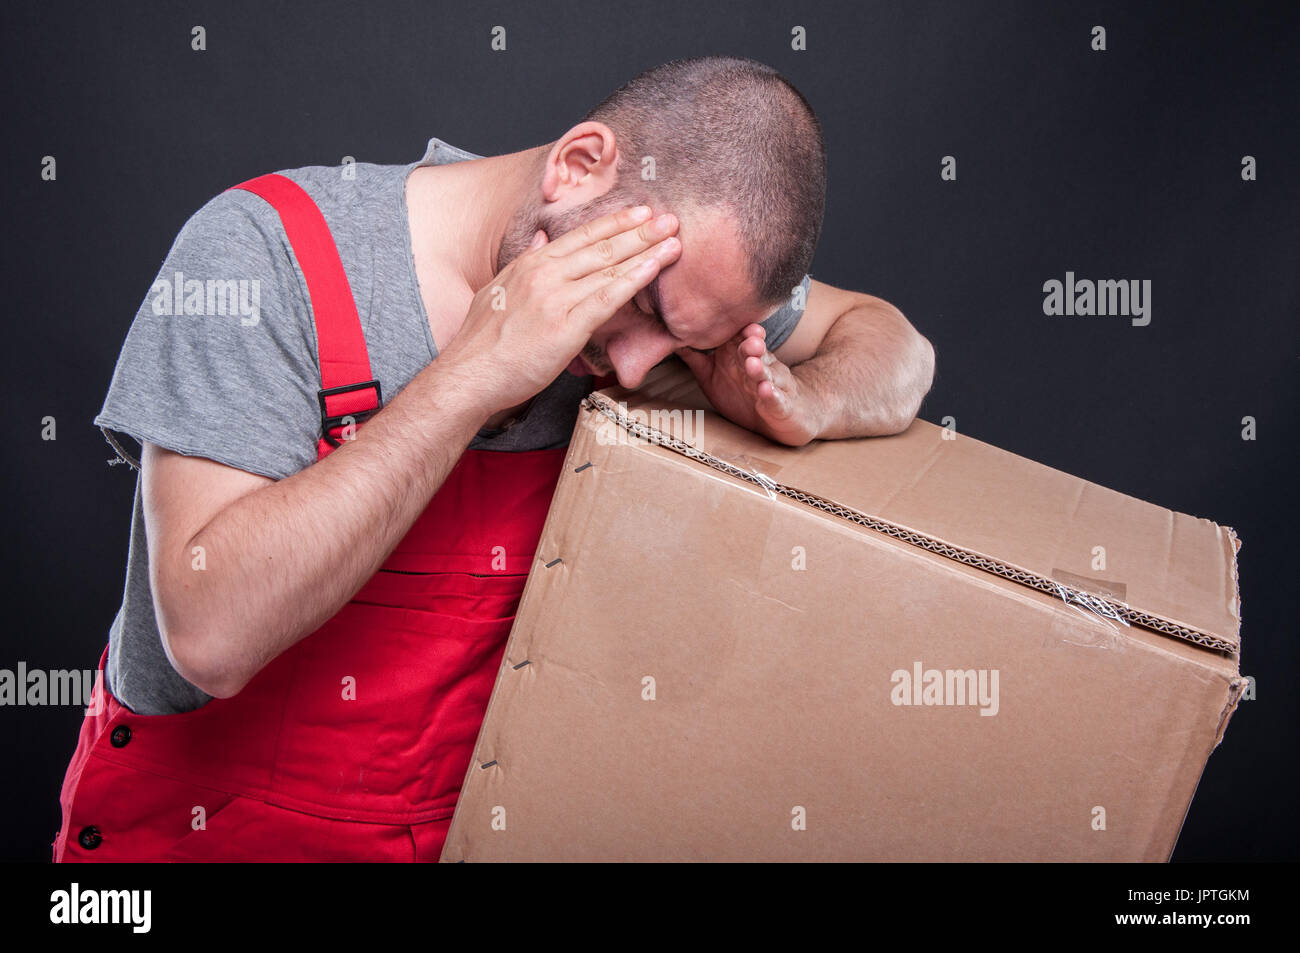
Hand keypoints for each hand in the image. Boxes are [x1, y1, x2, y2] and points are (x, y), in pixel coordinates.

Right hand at [439, 205, 680, 413]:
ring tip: (674, 240)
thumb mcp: (498, 289)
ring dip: (645, 251)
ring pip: (608, 267)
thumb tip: (542, 239)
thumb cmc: (483, 341)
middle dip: (639, 231)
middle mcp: (545, 275)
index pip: (581, 236)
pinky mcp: (566, 327)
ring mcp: (556, 299)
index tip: (639, 211)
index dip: (614, 222)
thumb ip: (525, 263)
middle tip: (670, 218)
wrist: (470, 375)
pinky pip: (606, 298)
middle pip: (601, 246)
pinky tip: (654, 268)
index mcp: (531, 264)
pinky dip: (633, 279)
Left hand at [675, 325, 822, 446]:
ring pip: (768, 374)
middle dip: (752, 345)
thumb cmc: (745, 395)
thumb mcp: (713, 377)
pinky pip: (777, 400)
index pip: (740, 338)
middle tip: (748, 339)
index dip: (738, 330)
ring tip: (753, 363)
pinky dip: (772, 396)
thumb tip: (670, 338)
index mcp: (743, 356)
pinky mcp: (781, 407)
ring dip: (761, 368)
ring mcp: (773, 385)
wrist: (785, 418)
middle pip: (756, 352)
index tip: (730, 319)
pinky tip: (766, 391)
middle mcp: (760, 366)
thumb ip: (695, 359)